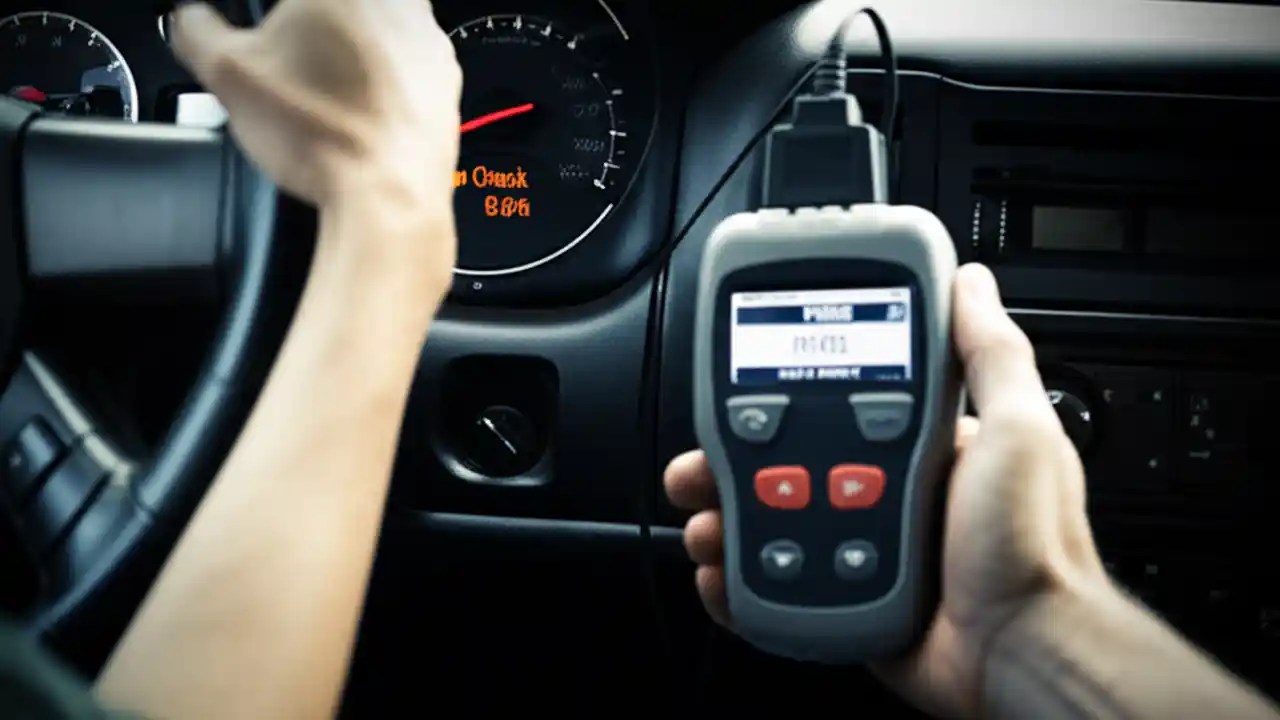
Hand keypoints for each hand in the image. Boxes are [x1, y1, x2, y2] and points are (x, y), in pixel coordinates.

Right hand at [170, 0, 462, 273]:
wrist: (387, 197)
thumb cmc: (321, 135)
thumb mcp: (226, 74)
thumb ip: (197, 29)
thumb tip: (191, 21)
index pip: (291, 3)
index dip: (271, 20)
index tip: (265, 41)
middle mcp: (397, 3)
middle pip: (337, 11)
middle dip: (310, 31)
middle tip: (288, 64)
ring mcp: (428, 40)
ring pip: (375, 30)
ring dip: (347, 53)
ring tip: (320, 96)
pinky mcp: (446, 80)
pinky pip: (405, 68)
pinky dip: (381, 85)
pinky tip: (355, 115)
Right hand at [664, 263, 1110, 717]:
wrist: (1021, 653)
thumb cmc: (1032, 546)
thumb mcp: (1019, 430)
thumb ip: (990, 355)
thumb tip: (972, 283)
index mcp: (922, 447)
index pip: (832, 406)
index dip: (778, 398)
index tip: (739, 388)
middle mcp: (884, 492)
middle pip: (785, 466)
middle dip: (728, 464)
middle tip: (698, 468)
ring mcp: (860, 546)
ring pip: (770, 523)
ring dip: (723, 520)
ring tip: (704, 525)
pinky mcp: (843, 598)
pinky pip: (775, 586)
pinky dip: (737, 582)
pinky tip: (721, 574)